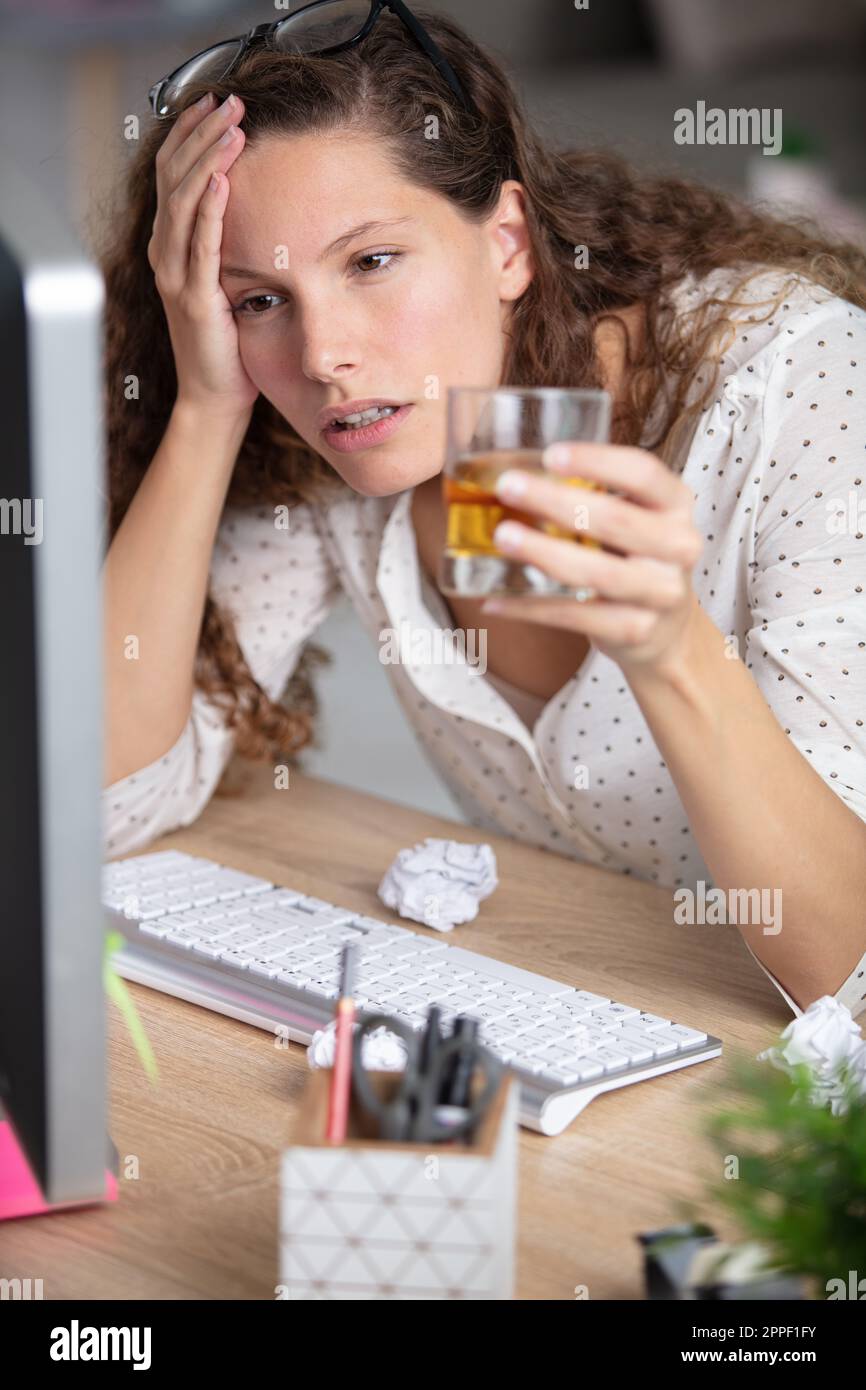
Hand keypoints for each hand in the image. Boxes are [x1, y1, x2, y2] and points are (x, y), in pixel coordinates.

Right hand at [148, 90, 259, 419]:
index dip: (190, 134)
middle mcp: (166, 254)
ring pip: (183, 200)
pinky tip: (221, 178)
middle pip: (174, 175)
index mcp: (172, 246)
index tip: (214, 102)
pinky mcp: (193, 295)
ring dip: (208, 157)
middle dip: (201, 133)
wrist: (214, 396)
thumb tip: (258, 208)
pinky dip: (208, 207)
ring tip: (232, 127)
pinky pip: (199, 243)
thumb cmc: (228, 344)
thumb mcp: (227, 282)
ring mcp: (176, 274)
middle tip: (230, 101)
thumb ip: (230, 246)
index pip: (173, 174)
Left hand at [481, 443, 702, 671]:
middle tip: (508, 487)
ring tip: (502, 537)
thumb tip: (517, 473)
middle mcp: (678, 545)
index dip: (597, 461)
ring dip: (542, 552)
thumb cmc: (637, 556)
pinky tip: (496, 597)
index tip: (550, 456)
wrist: (667, 627)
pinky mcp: (636, 631)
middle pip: (615, 518)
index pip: (642, 473)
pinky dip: (531, 607)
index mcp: (675, 504)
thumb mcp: (635, 516)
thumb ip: (595, 494)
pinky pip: (576, 616)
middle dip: (556, 501)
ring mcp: (662, 592)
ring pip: (596, 571)